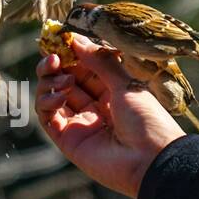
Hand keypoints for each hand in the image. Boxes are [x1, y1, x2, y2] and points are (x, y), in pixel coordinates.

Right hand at [36, 35, 184, 198]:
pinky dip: (47, 101)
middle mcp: (94, 107)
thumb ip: (99, 61)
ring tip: (63, 77)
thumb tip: (76, 39)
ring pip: (51, 96)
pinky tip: (61, 94)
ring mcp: (79, 124)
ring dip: (51, 81)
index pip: (83, 68)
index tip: (61, 38)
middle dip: (56, 64)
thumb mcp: (126, 83)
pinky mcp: (67, 140)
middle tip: (54, 54)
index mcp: (112, 92)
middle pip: (64, 80)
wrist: (151, 160)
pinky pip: (47, 116)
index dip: (71, 53)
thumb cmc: (147, 120)